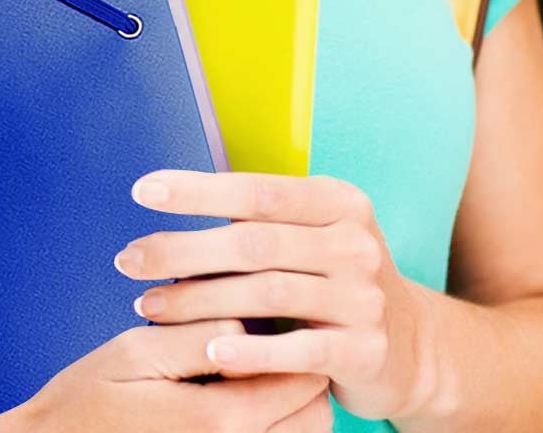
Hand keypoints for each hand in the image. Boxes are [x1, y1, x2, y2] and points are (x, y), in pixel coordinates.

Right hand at [18, 318, 331, 431]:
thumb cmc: (90, 401)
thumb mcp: (135, 354)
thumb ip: (197, 335)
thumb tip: (248, 318)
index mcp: (218, 420)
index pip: (300, 375)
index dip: (300, 335)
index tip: (287, 304)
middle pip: (314, 415)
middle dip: (305, 369)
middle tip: (277, 332)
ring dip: (294, 400)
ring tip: (261, 363)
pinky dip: (275, 422)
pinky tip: (242, 391)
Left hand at [113, 170, 437, 422]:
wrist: (413, 349)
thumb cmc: (337, 284)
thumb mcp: (311, 238)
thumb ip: (259, 222)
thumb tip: (173, 203)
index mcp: (337, 201)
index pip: (256, 189)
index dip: (197, 190)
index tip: (143, 190)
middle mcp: (354, 241)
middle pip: (253, 241)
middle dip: (182, 249)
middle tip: (129, 258)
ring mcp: (364, 296)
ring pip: (267, 292)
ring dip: (200, 301)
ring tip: (149, 306)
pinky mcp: (366, 348)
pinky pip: (299, 349)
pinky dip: (252, 351)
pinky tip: (211, 353)